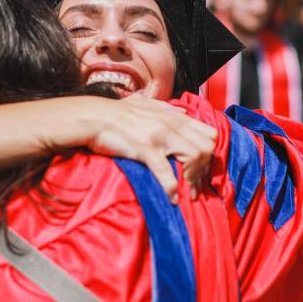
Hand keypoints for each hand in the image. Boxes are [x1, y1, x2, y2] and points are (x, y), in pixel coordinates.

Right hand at [43, 95, 216, 203]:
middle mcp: (171, 124)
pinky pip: (166, 172)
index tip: (200, 169)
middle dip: (204, 169)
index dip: (209, 154)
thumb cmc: (117, 112)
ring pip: (194, 156)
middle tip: (195, 184)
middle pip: (207, 146)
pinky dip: (172, 189)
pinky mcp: (145, 149)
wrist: (93, 117)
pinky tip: (172, 199)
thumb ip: (166, 107)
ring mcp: (159, 136)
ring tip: (186, 193)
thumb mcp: (145, 103)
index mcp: (173, 116)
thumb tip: (184, 111)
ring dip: (193, 179)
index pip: (209, 133)